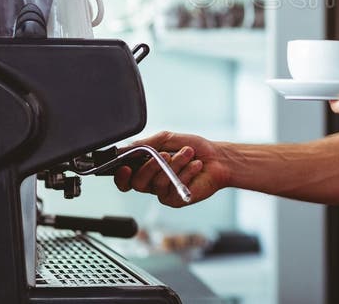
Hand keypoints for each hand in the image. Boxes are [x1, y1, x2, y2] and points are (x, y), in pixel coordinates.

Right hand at [113, 131, 228, 207]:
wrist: (217, 158)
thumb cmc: (194, 148)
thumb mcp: (167, 139)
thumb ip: (145, 144)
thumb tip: (126, 149)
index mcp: (146, 168)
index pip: (126, 179)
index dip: (121, 176)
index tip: (125, 168)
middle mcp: (152, 182)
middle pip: (137, 183)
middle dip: (151, 166)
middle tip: (166, 154)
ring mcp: (163, 192)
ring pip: (157, 183)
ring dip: (175, 165)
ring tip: (189, 154)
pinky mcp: (176, 200)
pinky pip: (173, 188)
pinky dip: (186, 173)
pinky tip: (196, 166)